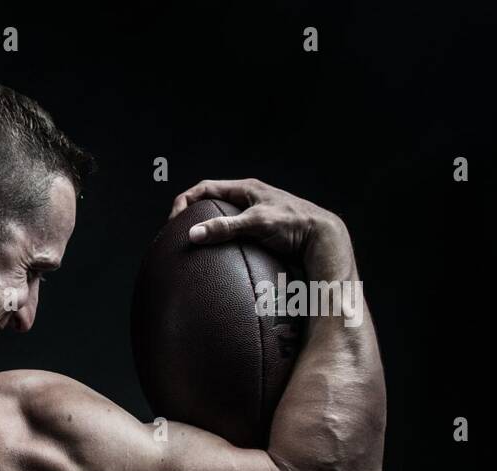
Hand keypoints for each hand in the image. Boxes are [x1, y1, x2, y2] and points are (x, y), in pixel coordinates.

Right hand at [169, 178, 353, 278]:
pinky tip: (218, 255)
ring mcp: (254, 213)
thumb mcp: (256, 223)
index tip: (174, 222)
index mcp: (245, 188)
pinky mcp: (260, 229)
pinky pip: (232, 231)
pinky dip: (220, 240)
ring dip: (206, 229)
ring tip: (195, 245)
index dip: (184, 202)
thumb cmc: (293, 225)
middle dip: (191, 216)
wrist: (322, 237)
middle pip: (209, 202)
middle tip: (179, 234)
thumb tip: (193, 234)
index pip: (203, 189)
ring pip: (220, 217)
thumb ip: (224, 228)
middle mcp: (248, 198)